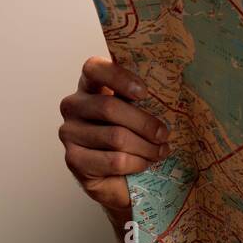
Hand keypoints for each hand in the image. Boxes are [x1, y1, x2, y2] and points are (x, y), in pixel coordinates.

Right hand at [57, 56, 169, 215]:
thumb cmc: (132, 133)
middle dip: (144, 122)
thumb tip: (173, 94)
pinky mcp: (73, 159)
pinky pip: (113, 160)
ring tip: (160, 151)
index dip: (119, 77)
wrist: (118, 174)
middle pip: (109, 107)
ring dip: (146, 147)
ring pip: (115, 137)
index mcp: (89, 84)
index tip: (143, 93)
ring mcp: (69, 133)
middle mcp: (73, 105)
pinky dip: (136, 163)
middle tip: (164, 134)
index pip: (94, 68)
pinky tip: (144, 163)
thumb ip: (143, 98)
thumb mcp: (137, 110)